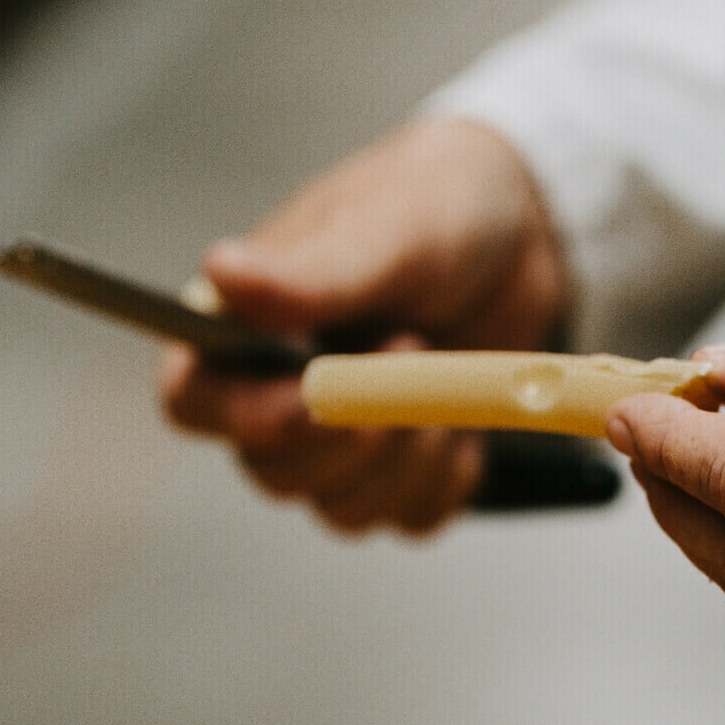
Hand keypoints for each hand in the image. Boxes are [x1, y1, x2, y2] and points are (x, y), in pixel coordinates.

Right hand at [161, 117, 566, 535]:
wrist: (529, 234)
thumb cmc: (440, 207)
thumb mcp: (390, 228)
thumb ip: (314, 270)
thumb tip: (220, 272)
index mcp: (243, 328)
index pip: (194, 403)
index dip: (245, 419)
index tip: (314, 398)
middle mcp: (278, 394)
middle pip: (276, 474)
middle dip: (353, 438)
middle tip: (414, 355)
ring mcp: (341, 441)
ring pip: (345, 509)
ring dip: (408, 460)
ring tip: (447, 374)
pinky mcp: (404, 469)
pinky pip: (410, 517)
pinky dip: (447, 480)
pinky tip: (469, 421)